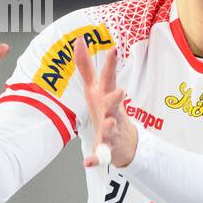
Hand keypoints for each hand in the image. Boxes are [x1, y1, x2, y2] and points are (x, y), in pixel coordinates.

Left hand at [74, 41, 136, 168]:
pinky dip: (95, 159)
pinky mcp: (107, 149)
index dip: (111, 64)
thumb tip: (78, 40)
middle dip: (116, 98)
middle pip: (114, 103)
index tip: (114, 48)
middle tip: (120, 92)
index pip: (110, 79)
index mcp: (107, 97)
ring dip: (110, 126)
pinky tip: (88, 162)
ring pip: (111, 128)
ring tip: (108, 122)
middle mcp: (112, 111)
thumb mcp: (96, 87)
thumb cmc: (106, 109)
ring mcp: (112, 130)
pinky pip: (101, 155)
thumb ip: (86, 66)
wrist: (123, 143)